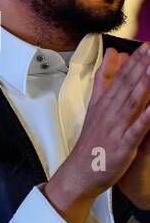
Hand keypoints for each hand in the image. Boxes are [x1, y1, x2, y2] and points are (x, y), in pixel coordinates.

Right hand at [46, 44, 149, 222]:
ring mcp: (115, 129)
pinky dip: (145, 119)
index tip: (145, 47)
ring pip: (132, 104)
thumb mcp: (94, 108)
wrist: (78, 174)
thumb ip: (103, 82)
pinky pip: (136, 131)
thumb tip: (112, 57)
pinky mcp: (122, 146)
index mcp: (103, 106)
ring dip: (144, 86)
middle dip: (140, 68)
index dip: (133, 63)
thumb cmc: (91, 144)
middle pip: (126, 87)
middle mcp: (109, 115)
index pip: (118, 80)